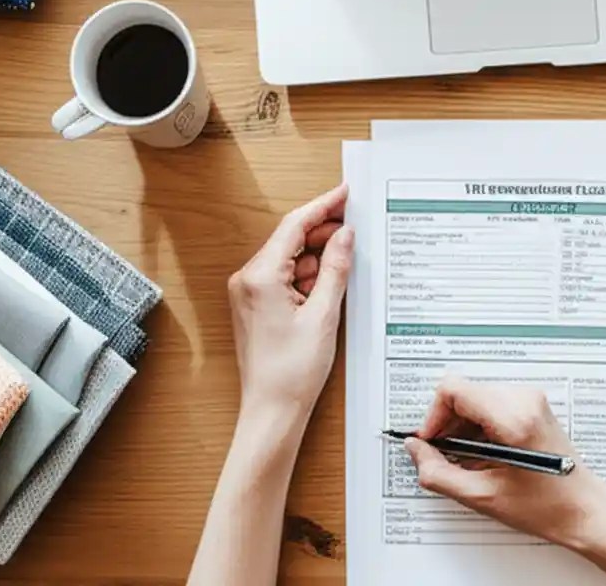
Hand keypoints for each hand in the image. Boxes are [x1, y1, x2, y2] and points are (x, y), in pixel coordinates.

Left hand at [227, 184, 353, 414]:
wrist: (272, 411)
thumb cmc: (292, 372)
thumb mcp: (324, 315)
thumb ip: (336, 269)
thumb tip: (345, 236)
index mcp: (261, 276)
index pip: (294, 226)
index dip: (323, 206)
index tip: (345, 194)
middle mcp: (248, 279)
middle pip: (291, 240)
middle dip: (323, 234)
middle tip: (357, 230)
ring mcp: (249, 293)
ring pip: (290, 260)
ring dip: (318, 260)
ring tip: (347, 269)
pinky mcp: (256, 306)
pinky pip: (285, 279)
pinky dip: (308, 278)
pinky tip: (330, 288)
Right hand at [404, 377, 605, 548]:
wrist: (585, 510)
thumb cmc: (548, 507)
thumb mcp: (483, 496)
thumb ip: (439, 473)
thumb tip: (417, 451)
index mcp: (513, 418)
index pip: (453, 390)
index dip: (433, 417)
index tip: (430, 441)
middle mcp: (524, 400)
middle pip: (462, 393)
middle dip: (447, 425)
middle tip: (445, 456)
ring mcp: (530, 400)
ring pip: (474, 398)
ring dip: (462, 428)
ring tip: (468, 461)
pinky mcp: (531, 407)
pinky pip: (490, 405)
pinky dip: (478, 427)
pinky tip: (483, 455)